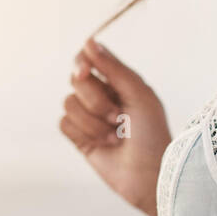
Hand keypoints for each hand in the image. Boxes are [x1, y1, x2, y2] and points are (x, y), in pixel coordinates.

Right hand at [59, 38, 171, 215]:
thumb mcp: (138, 93)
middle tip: (119, 117)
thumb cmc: (152, 132)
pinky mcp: (79, 137)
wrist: (150, 174)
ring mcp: (89, 116)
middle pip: (76, 80)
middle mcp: (102, 95)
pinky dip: (83, 133)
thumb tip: (89, 41)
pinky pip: (64, 123)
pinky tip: (103, 145)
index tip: (85, 71)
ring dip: (92, 122)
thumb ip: (113, 67)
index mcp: (118, 81)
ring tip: (115, 135)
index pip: (88, 59)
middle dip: (95, 100)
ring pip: (68, 103)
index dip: (82, 62)